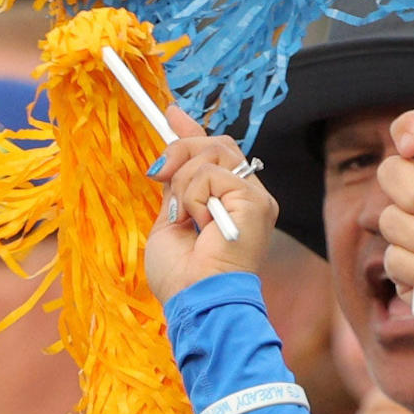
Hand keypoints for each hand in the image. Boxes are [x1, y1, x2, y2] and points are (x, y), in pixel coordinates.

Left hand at [142, 116, 271, 295]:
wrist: (196, 299)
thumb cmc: (181, 277)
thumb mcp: (170, 222)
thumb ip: (177, 191)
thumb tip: (168, 163)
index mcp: (228, 204)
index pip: (216, 155)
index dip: (192, 132)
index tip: (171, 114)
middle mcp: (246, 197)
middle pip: (217, 145)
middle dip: (181, 150)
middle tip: (158, 174)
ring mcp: (254, 198)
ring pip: (214, 153)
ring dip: (185, 182)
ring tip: (187, 217)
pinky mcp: (255, 201)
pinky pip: (213, 175)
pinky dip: (195, 197)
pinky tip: (201, 223)